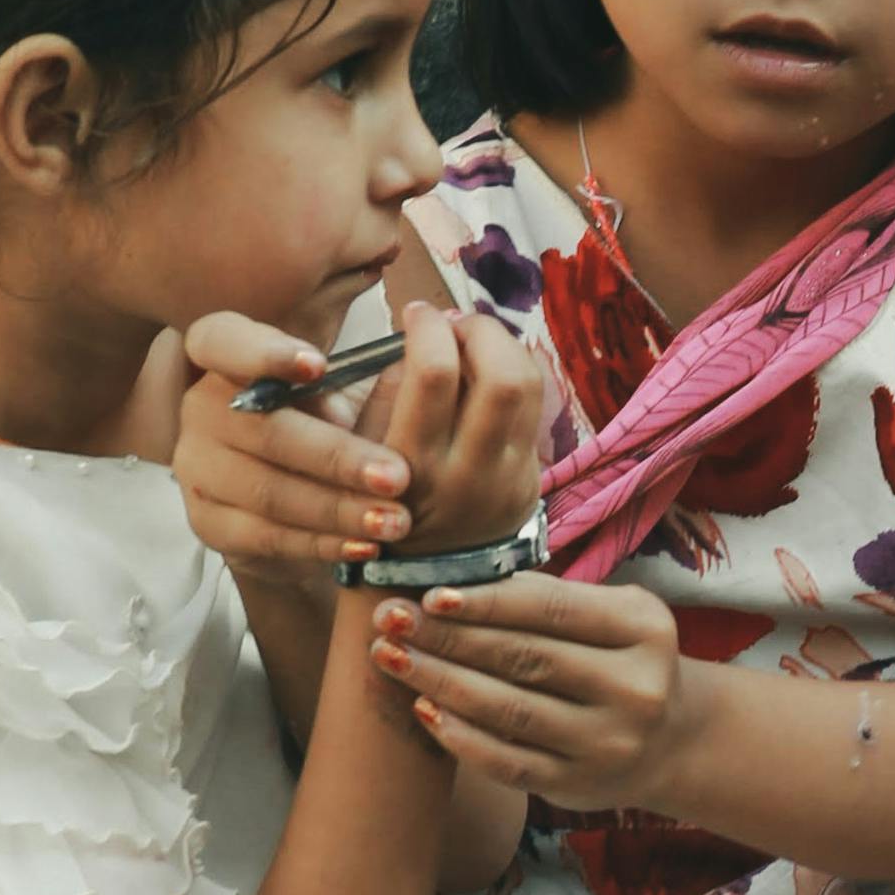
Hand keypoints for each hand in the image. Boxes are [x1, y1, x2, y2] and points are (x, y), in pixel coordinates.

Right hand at [175, 314, 415, 589]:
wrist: (292, 504)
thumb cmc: (323, 425)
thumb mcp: (344, 395)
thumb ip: (370, 379)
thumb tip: (423, 358)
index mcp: (223, 354)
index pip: (221, 340)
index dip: (263, 352)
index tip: (319, 366)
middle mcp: (200, 406)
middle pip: (263, 429)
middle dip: (337, 457)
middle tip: (398, 477)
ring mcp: (197, 467)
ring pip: (268, 490)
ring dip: (337, 509)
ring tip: (393, 521)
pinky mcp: (207, 521)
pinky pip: (265, 535)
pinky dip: (320, 543)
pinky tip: (363, 547)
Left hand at [371, 574, 686, 804]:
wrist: (670, 741)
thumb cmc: (618, 659)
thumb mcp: (610, 617)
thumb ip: (547, 599)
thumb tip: (452, 582)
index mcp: (644, 629)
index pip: (553, 609)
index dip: (486, 602)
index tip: (428, 593)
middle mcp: (635, 688)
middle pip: (525, 658)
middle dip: (448, 637)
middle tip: (389, 619)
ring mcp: (609, 743)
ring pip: (509, 710)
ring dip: (440, 681)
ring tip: (391, 657)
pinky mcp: (579, 785)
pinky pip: (508, 762)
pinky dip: (460, 737)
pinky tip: (425, 710)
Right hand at [376, 305, 549, 553]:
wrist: (423, 581)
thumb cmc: (377, 502)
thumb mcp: (361, 452)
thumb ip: (388, 390)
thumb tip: (426, 335)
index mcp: (411, 466)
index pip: (435, 374)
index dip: (427, 327)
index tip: (415, 314)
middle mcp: (467, 475)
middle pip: (503, 378)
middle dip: (479, 330)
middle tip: (455, 323)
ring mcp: (508, 481)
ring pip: (530, 387)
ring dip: (503, 346)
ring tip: (473, 341)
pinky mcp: (531, 482)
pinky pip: (534, 411)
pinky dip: (514, 376)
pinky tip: (488, 373)